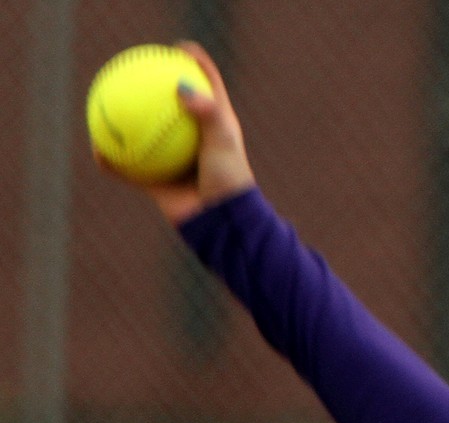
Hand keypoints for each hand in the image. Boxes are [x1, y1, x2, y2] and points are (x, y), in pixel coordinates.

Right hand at [94, 41, 255, 225]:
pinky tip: (97, 151)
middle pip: (169, 107)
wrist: (225, 225)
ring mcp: (173, 161)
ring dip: (123, 124)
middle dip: (152, 89)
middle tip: (132, 71)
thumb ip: (206, 113)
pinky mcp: (159, 184)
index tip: (176, 49)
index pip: (207, 88)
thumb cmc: (230, 182)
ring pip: (142, 137)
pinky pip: (128, 171)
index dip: (195, 65)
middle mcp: (192, 141)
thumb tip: (181, 86)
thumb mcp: (223, 143)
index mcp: (213, 127)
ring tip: (101, 106)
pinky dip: (112, 162)